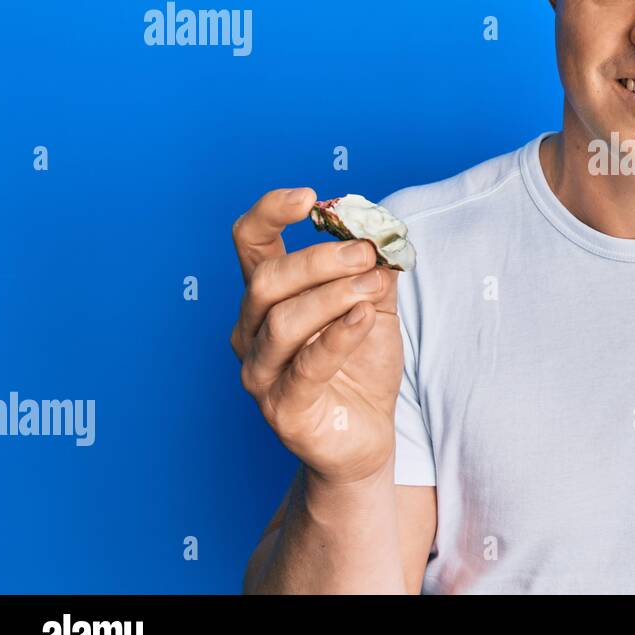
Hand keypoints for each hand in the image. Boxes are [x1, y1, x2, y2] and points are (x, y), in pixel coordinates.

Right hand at [230, 187, 404, 485]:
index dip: (269, 212)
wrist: (366, 437)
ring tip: (373, 283)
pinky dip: (338, 335)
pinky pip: (306, 365)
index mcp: (267, 298)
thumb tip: (384, 228)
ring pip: (283, 320)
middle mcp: (252, 332)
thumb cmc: (361, 367)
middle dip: (320, 259)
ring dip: (333, 294)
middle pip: (268, 279)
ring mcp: (261, 373)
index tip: (309, 197)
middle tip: (366, 252)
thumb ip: (373, 268)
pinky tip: (364, 317)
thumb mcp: (373, 306)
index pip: (249, 242)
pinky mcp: (283, 409)